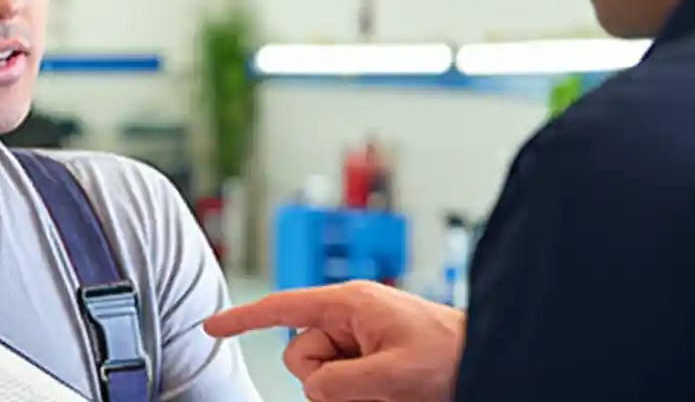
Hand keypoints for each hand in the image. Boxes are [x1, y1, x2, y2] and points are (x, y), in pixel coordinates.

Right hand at [203, 281, 463, 401]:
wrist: (485, 359)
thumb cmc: (451, 354)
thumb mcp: (394, 371)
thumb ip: (341, 381)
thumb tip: (313, 388)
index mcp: (349, 303)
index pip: (281, 309)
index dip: (241, 319)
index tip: (209, 327)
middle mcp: (348, 319)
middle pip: (299, 357)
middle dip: (327, 379)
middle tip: (374, 382)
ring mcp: (357, 343)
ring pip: (318, 380)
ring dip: (348, 394)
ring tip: (392, 388)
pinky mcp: (367, 364)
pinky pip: (339, 389)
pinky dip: (357, 398)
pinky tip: (389, 393)